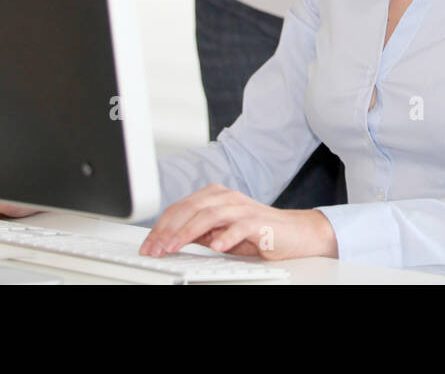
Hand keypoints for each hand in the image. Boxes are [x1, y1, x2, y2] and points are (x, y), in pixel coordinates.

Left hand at [139, 184, 336, 260]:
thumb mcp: (221, 232)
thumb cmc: (258, 232)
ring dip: (188, 232)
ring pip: (210, 215)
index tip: (149, 245)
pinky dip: (225, 236)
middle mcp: (227, 198)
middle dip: (169, 230)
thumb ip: (199, 233)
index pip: (181, 208)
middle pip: (191, 209)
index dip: (162, 226)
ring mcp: (243, 208)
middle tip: (156, 249)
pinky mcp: (259, 221)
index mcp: (215, 196)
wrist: (295, 233)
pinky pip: (239, 226)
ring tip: (174, 247)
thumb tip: (170, 240)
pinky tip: (215, 246)